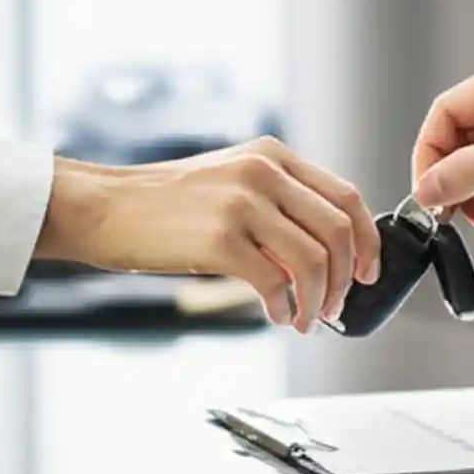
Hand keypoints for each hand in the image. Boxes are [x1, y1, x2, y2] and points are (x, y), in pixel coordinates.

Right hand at [34, 137, 380, 332]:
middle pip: (338, 231)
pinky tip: (278, 314)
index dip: (368, 241)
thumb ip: (281, 206)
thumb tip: (328, 256)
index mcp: (273, 155)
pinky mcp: (218, 239)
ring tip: (308, 318)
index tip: (368, 271)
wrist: (105, 207)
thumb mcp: (233, 182)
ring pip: (313, 260)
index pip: (346, 197)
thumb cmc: (167, 203)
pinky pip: (274, 282)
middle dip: (348, 277)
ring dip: (319, 299)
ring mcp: (241, 203)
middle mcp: (263, 172)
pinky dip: (285, 306)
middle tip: (338, 304)